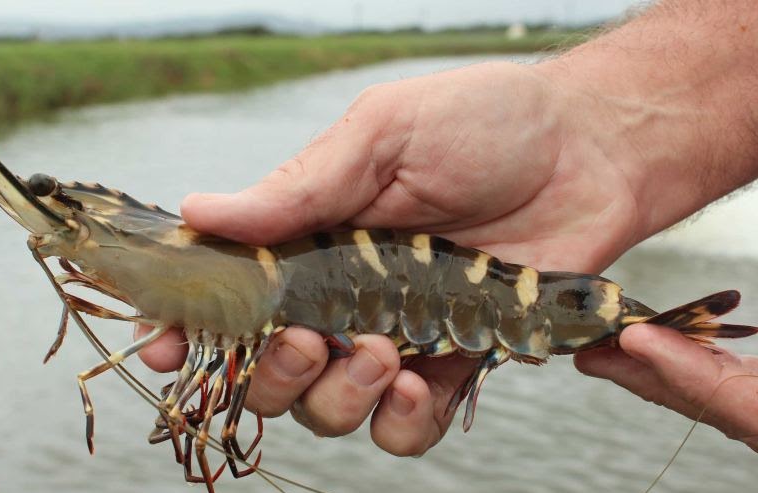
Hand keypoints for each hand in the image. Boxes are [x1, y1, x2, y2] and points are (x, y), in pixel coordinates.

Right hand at [138, 60, 650, 455]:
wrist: (590, 148)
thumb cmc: (486, 122)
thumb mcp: (383, 133)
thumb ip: (301, 186)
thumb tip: (202, 210)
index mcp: (313, 234)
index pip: (234, 290)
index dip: (194, 325)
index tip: (167, 348)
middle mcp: (344, 292)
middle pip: (270, 369)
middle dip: (269, 374)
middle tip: (305, 341)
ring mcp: (397, 332)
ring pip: (329, 408)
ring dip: (334, 398)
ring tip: (375, 351)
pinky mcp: (453, 361)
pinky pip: (408, 425)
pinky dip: (399, 422)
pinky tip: (411, 384)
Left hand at [574, 275, 757, 460]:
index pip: (741, 404)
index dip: (683, 372)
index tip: (635, 340)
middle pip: (708, 404)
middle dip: (642, 376)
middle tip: (586, 352)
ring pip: (718, 394)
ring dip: (660, 368)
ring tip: (607, 345)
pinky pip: (741, 383)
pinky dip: (700, 362)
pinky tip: (670, 344)